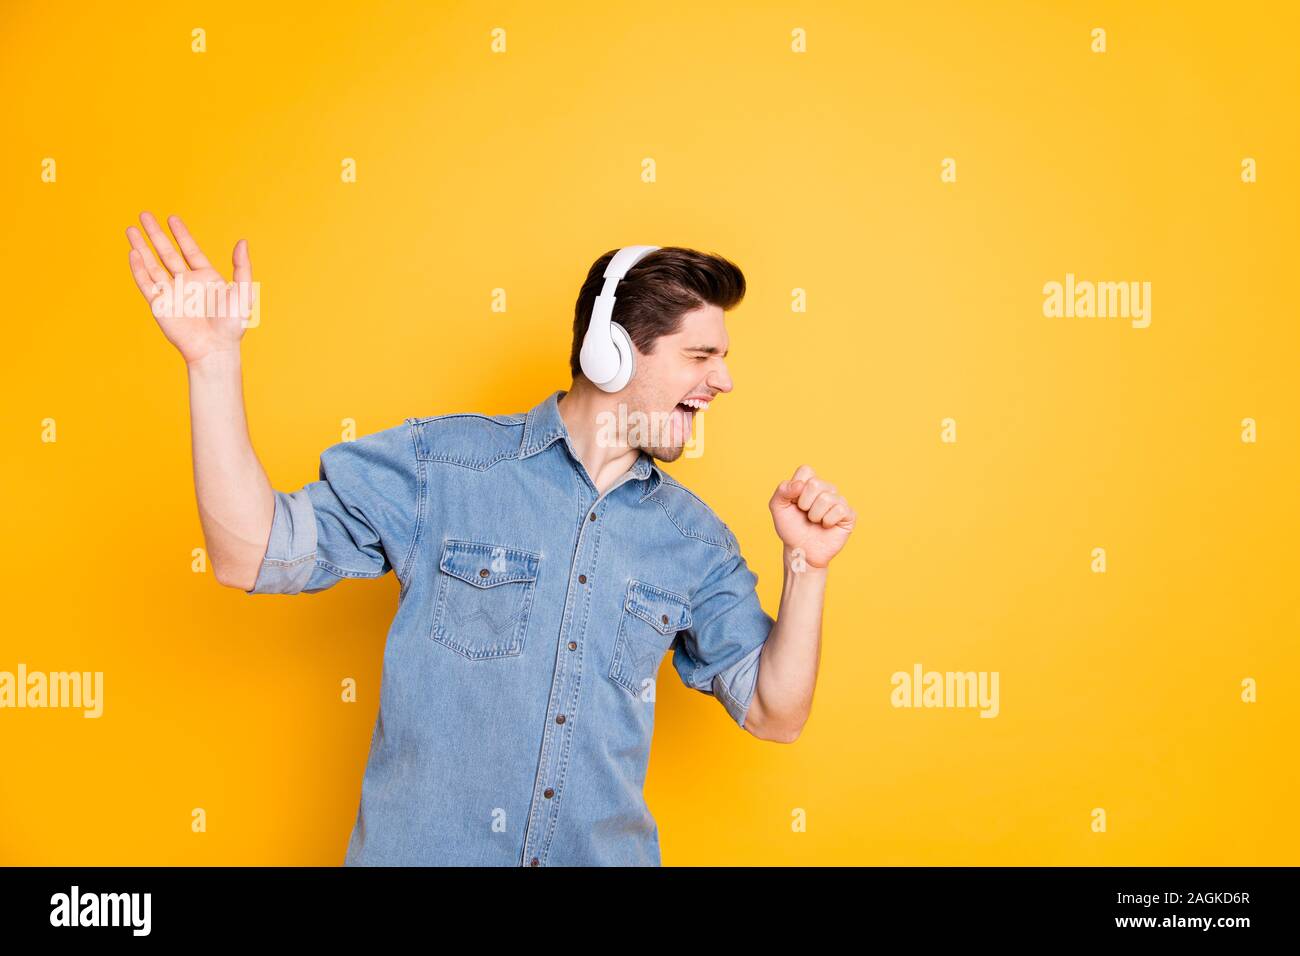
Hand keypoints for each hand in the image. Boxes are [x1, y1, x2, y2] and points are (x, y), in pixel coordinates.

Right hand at [126, 212, 255, 365]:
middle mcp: (186, 283)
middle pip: (166, 253)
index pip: (189, 250)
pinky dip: (138, 268)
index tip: (172, 218)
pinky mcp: (159, 304)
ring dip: (141, 247)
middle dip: (155, 234)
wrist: (215, 348)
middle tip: (144, 214)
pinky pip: (146, 283)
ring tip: (131, 229)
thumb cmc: (232, 324)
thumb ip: (242, 267)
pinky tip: (133, 252)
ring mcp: (171, 293)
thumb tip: (243, 241)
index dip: (181, 234)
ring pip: (152, 264)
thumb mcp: (243, 292)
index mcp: (205, 278)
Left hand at [769, 465, 855, 568]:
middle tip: (805, 514)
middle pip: (815, 484)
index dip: (796, 488)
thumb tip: (799, 484)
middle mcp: (826, 489)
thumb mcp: (778, 508)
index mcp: (809, 483)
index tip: (794, 502)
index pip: (806, 470)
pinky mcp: (848, 514)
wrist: (801, 550)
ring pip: (827, 498)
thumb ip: (782, 491)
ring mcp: (838, 501)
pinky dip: (828, 521)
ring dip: (815, 515)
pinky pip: (840, 510)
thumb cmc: (791, 528)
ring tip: (815, 521)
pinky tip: (826, 526)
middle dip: (805, 504)